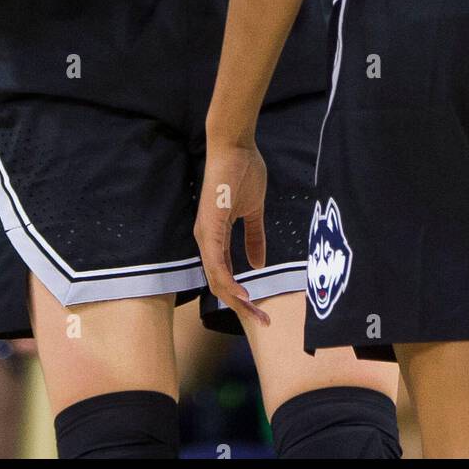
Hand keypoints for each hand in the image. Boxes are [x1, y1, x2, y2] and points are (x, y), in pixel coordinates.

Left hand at [194, 137, 270, 327]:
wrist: (234, 146)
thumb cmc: (242, 172)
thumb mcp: (253, 210)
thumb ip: (254, 237)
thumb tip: (258, 263)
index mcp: (214, 238)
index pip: (225, 275)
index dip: (241, 296)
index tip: (260, 311)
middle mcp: (205, 240)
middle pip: (219, 284)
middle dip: (241, 306)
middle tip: (262, 322)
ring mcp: (205, 234)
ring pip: (216, 278)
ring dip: (236, 299)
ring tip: (255, 313)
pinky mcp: (210, 226)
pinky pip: (216, 262)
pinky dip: (228, 281)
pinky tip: (242, 294)